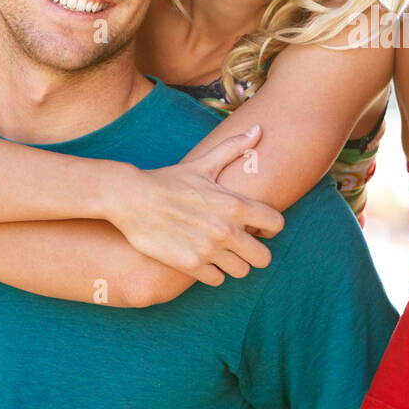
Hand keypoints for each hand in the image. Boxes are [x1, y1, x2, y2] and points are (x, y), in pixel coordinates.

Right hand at [107, 126, 285, 286]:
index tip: (259, 227)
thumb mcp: (203, 164)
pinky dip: (213, 273)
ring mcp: (209, 250)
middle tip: (242, 246)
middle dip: (255, 252)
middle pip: (264, 257)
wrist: (131, 199)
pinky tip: (204, 260)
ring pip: (242, 271)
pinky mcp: (190, 265)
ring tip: (222, 253)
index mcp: (235, 205)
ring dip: (234, 263)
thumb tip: (259, 128)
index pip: (276, 224)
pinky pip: (218, 280)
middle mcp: (226, 230)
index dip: (270, 227)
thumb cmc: (170, 181)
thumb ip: (234, 148)